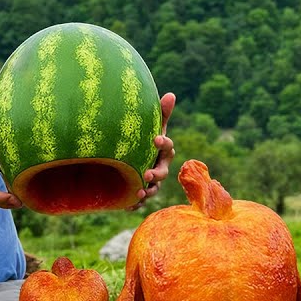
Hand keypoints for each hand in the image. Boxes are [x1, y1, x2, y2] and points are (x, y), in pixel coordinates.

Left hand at [131, 92, 175, 208]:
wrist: (132, 155)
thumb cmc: (144, 138)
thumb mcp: (151, 126)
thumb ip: (161, 113)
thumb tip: (171, 94)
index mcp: (163, 151)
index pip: (167, 147)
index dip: (163, 143)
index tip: (155, 139)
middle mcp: (160, 167)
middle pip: (162, 172)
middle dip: (156, 174)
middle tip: (146, 174)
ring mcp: (152, 181)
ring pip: (154, 189)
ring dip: (148, 192)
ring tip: (139, 193)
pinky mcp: (142, 190)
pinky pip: (141, 200)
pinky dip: (136, 204)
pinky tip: (129, 206)